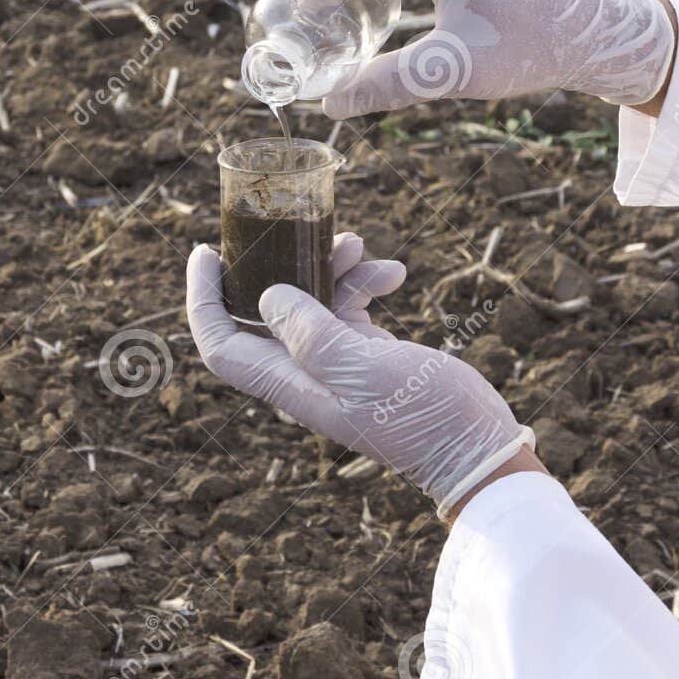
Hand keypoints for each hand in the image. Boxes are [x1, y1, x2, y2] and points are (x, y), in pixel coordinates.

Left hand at [186, 233, 533, 516]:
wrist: (475, 448)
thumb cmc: (422, 416)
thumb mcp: (363, 370)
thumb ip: (311, 334)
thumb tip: (268, 298)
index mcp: (290, 385)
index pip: (222, 343)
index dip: (203, 300)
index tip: (203, 253)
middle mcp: (304, 375)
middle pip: (264, 311)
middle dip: (278, 266)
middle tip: (297, 230)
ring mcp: (336, 365)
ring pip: (311, 301)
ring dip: (331, 267)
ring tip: (361, 245)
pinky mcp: (367, 355)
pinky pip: (348, 307)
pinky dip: (365, 283)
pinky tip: (394, 274)